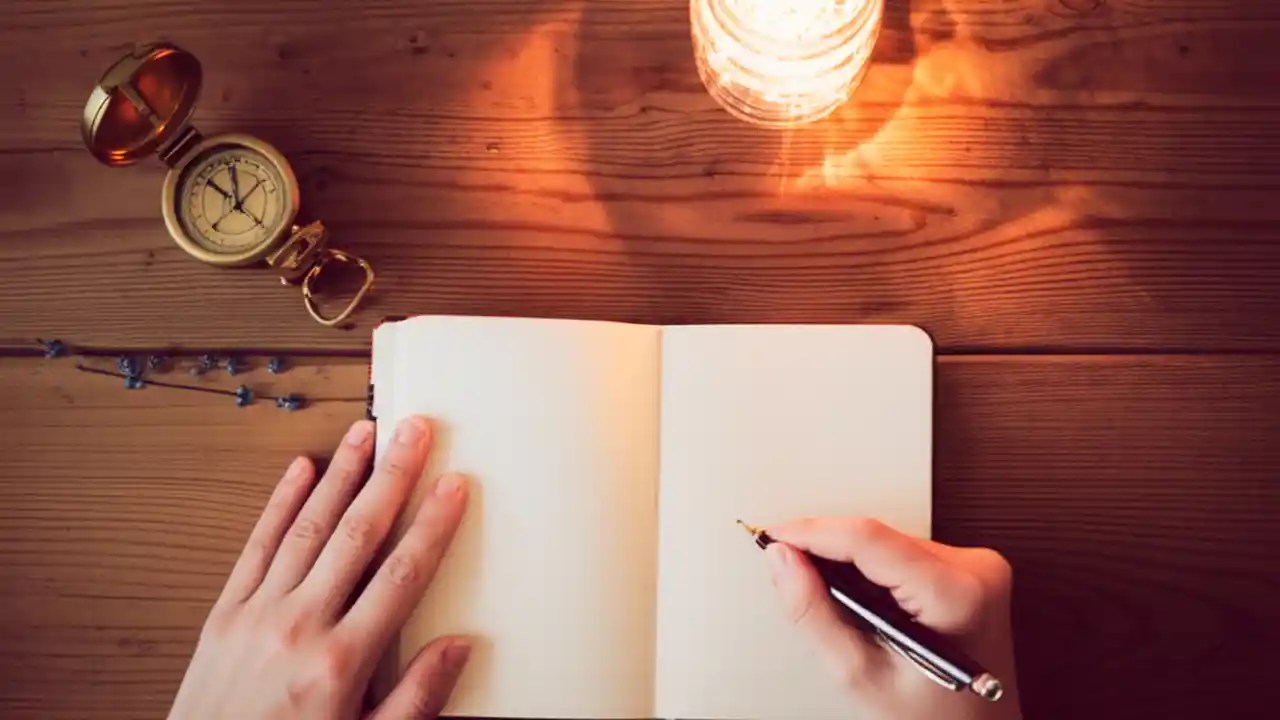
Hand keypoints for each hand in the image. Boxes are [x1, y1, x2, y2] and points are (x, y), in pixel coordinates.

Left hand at [169, 417, 470, 719]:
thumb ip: (417, 700)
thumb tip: (456, 650)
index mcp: (340, 662)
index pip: (402, 576)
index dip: (433, 525)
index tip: (453, 488)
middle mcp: (298, 626)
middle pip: (358, 534)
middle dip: (393, 476)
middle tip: (414, 432)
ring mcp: (257, 615)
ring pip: (309, 526)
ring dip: (342, 474)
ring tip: (367, 434)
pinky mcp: (225, 614)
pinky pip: (257, 545)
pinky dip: (280, 503)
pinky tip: (300, 470)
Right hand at [765, 517, 1021, 719]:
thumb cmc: (933, 717)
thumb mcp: (861, 674)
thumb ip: (815, 614)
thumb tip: (783, 561)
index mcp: (955, 596)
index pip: (868, 539)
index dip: (813, 532)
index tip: (774, 537)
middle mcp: (974, 569)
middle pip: (878, 536)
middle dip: (826, 549)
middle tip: (786, 568)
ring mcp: (977, 565)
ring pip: (888, 540)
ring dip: (849, 560)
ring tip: (823, 593)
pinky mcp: (971, 567)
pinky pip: (905, 551)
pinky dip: (873, 569)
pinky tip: (860, 598)